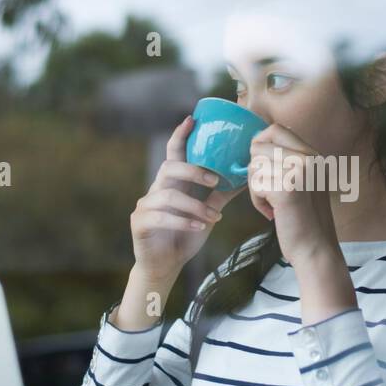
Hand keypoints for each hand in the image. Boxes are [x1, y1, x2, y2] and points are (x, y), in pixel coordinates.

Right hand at [130, 115, 244, 281]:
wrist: (165, 265)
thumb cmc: (184, 235)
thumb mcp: (207, 211)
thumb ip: (221, 193)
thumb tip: (245, 176)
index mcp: (172, 183)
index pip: (174, 154)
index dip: (181, 135)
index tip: (192, 119)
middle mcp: (156, 190)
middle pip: (169, 168)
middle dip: (193, 170)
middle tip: (216, 180)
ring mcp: (145, 206)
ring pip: (169, 196)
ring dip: (195, 205)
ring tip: (214, 217)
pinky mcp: (140, 223)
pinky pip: (161, 217)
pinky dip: (182, 220)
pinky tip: (198, 226)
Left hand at [248, 123, 340, 266]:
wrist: (316, 250)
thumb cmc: (304, 220)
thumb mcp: (303, 183)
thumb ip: (288, 162)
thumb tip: (256, 143)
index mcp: (314, 155)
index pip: (276, 129)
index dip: (260, 144)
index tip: (262, 167)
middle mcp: (310, 159)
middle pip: (259, 147)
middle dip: (255, 171)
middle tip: (268, 192)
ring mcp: (300, 172)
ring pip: (254, 166)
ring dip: (256, 189)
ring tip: (273, 205)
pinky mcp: (287, 189)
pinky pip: (255, 185)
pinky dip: (257, 201)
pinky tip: (273, 213)